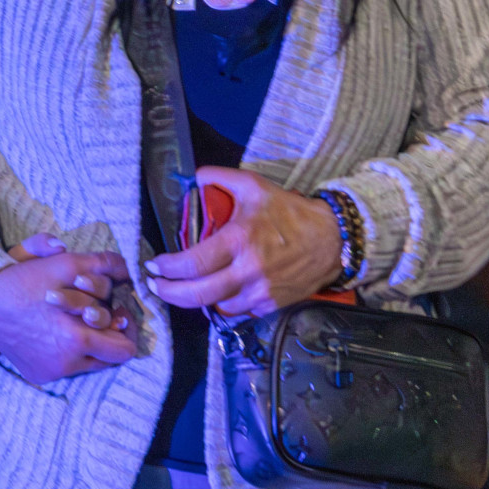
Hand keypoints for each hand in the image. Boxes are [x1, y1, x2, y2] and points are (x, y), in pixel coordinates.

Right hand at [0, 246, 134, 383]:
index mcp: (76, 339)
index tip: (118, 312)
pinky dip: (65, 353)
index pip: (124, 350)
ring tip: (75, 324)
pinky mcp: (38, 375)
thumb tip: (125, 266)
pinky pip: (65, 368)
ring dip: (88, 345)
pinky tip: (53, 334)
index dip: (126, 329)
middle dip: (108, 337)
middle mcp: (65, 363)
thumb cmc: (22, 281)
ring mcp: (51, 372)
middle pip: (109, 359)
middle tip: (101, 318)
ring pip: (88, 364)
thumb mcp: (63, 264)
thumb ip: (101, 265)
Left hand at [146, 166, 341, 317]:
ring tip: (181, 289)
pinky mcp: (272, 304)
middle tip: (154, 285)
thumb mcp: (254, 185)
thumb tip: (193, 176)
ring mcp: (261, 291)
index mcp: (239, 240)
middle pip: (197, 294)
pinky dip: (221, 305)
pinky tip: (212, 295)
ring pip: (216, 306)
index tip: (154, 265)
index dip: (167, 268)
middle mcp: (248, 270)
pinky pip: (238, 312)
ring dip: (195, 300)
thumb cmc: (291, 212)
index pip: (192, 263)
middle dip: (169, 292)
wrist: (334, 239)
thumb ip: (220, 177)